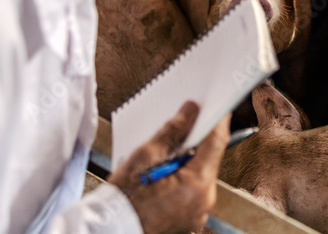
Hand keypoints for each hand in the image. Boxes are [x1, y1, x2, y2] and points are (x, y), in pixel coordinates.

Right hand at [109, 102, 229, 233]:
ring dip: (188, 160)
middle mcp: (204, 201)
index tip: (216, 105)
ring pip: (201, 174)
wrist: (110, 230)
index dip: (217, 119)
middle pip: (209, 158)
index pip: (216, 142)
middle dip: (197, 141)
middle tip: (183, 126)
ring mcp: (199, 213)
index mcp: (196, 184)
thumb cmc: (123, 201)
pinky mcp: (191, 219)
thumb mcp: (144, 156)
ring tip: (164, 156)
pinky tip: (165, 173)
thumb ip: (172, 131)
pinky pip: (194, 191)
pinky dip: (184, 178)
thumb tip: (190, 112)